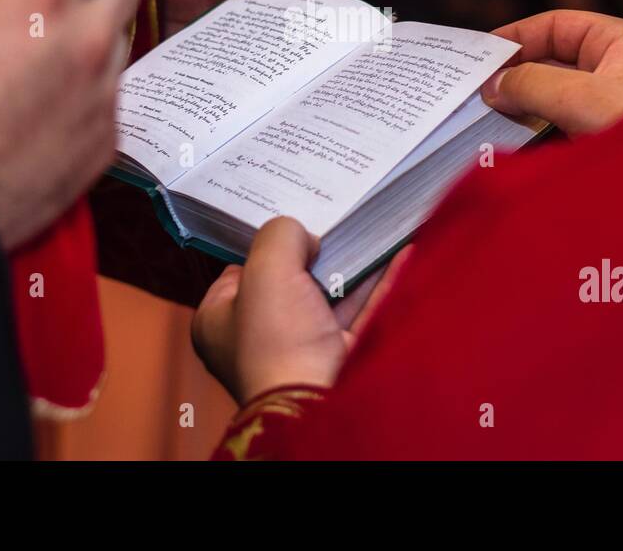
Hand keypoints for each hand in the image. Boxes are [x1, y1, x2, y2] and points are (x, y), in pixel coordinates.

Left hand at [192, 217, 410, 405]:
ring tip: (374, 231)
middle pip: (288, 283)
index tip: (286, 219)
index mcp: (220, 322)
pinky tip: (402, 255)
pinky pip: (366, 312)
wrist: (318, 402)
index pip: (237, 272)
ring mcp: (303, 350)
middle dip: (314, 254)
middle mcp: (259, 338)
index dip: (260, 245)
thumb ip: (280, 235)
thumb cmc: (278, 339)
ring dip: (353, 266)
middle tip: (333, 221)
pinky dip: (383, 283)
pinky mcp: (342, 358)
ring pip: (331, 296)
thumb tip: (304, 238)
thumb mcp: (267, 267)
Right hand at [482, 11, 622, 135]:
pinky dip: (535, 123)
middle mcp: (618, 67)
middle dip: (516, 70)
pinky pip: (561, 120)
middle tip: (478, 84)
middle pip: (553, 58)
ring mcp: (611, 102)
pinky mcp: (603, 133)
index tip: (483, 51)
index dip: (518, 35)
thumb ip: (530, 84)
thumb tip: (493, 85)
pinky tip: (511, 131)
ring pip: (554, 91)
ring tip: (487, 107)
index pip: (559, 26)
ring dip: (523, 99)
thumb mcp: (578, 98)